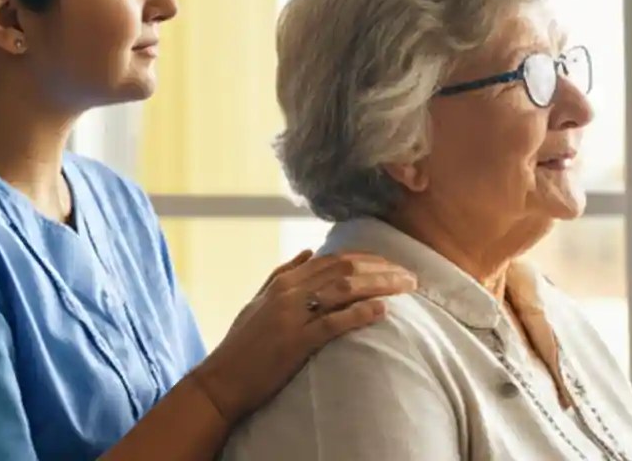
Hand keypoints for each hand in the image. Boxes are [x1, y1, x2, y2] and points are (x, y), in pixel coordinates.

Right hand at [188, 251, 417, 424]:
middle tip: (409, 275)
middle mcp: (288, 292)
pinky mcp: (295, 342)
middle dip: (382, 268)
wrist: (222, 379)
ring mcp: (292, 316)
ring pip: (344, 288)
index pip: (333, 258)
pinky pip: (334, 322)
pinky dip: (360, 313)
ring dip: (380, 284)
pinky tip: (382, 310)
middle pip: (344, 268)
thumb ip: (283, 274)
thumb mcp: (259, 301)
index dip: (367, 257)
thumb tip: (308, 251)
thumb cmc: (242, 344)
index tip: (392, 263)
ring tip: (405, 287)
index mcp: (283, 281)